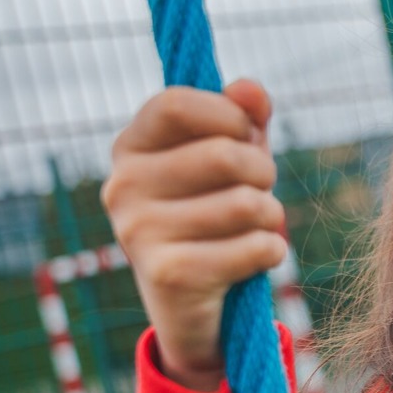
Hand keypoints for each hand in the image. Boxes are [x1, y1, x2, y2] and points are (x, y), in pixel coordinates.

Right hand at [103, 80, 285, 392]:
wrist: (191, 302)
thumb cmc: (215, 210)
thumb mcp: (232, 155)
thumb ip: (243, 116)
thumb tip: (251, 90)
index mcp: (130, 147)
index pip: (176, 102)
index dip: (228, 115)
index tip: (244, 136)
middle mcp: (122, 186)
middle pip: (224, 153)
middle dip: (264, 172)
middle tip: (257, 192)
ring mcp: (137, 232)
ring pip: (248, 203)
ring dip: (271, 216)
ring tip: (254, 227)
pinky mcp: (168, 275)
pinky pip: (256, 247)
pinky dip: (271, 251)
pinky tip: (253, 258)